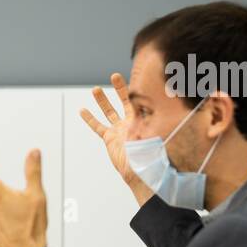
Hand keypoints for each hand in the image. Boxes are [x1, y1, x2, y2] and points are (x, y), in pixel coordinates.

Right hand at [79, 73, 153, 205]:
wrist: (140, 171)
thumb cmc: (151, 153)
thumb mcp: (154, 132)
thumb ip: (154, 118)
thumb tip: (163, 103)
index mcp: (144, 119)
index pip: (140, 100)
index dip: (138, 89)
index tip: (137, 76)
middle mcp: (131, 122)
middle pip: (124, 101)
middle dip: (119, 88)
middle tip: (115, 76)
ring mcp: (119, 129)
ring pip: (109, 111)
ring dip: (102, 100)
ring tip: (95, 89)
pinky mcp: (109, 138)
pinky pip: (97, 126)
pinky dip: (90, 119)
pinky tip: (83, 110)